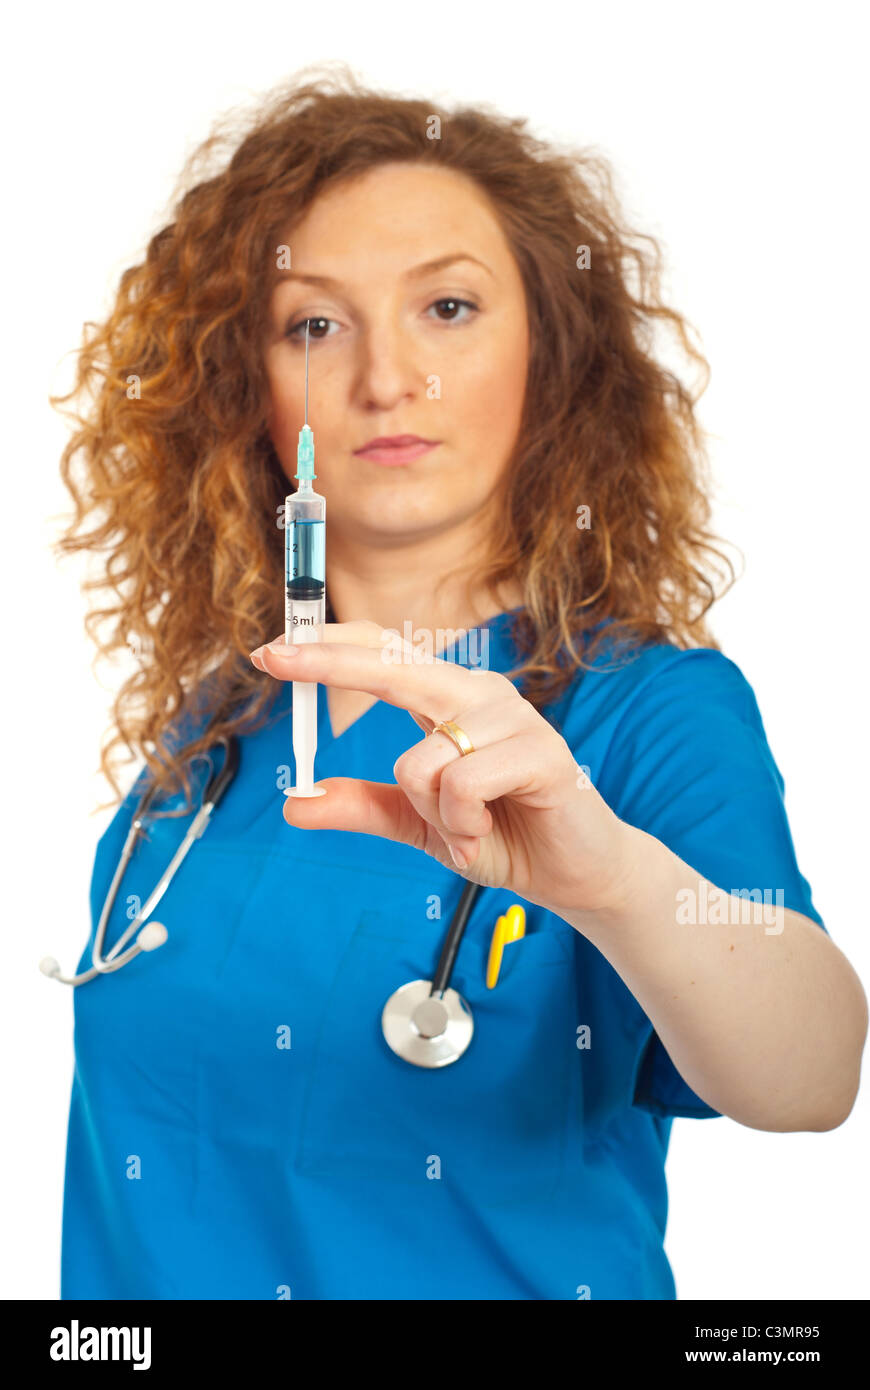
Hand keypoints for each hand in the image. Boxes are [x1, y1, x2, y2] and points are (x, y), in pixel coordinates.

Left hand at [249, 620, 636, 921]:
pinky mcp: (542, 753)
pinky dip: (461, 826)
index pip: (385, 654)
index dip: (328, 648)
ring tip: (467, 833)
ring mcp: (513, 718)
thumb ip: (362, 806)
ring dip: (432, 815)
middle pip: (393, 664)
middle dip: (327, 661)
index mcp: (449, 699)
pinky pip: (460, 784)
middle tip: (267, 656)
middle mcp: (479, 694)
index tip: (268, 652)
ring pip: (420, 758)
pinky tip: (487, 834)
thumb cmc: (501, 835)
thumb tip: (294, 802)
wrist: (572, 877)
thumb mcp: (417, 822)